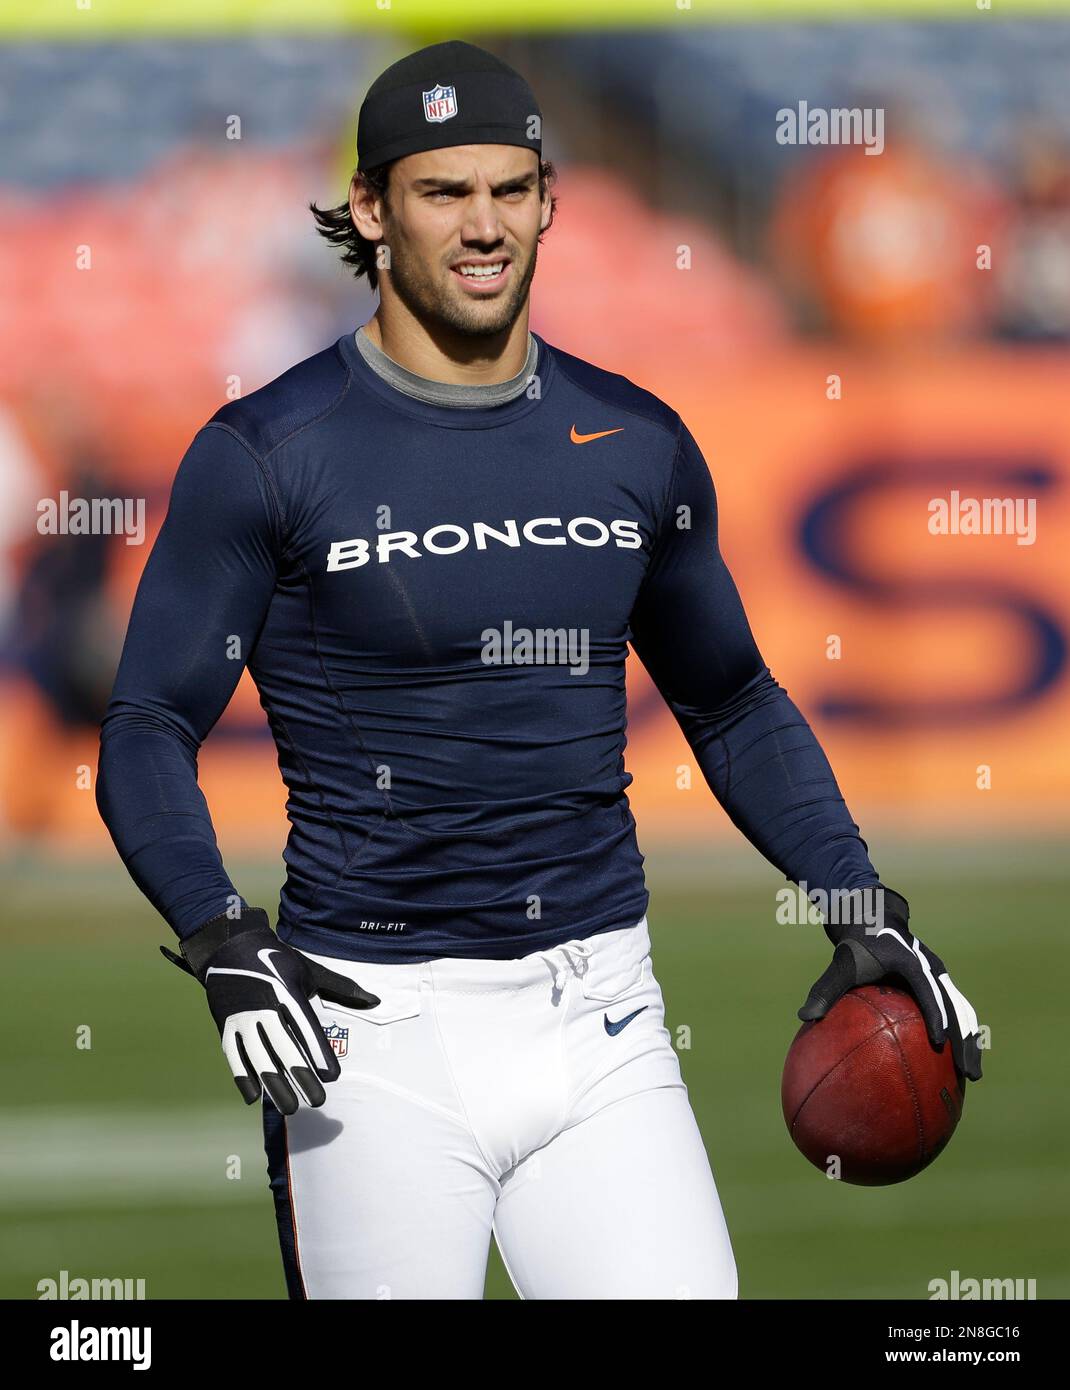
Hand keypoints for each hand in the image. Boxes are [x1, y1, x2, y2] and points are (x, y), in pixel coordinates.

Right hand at [162, 907, 378, 1113]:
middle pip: (284, 1047)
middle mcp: (264, 1005)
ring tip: (290, 1108)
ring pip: (259, 1056)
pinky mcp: (225, 1025)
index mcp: (287, 991)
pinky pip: (233, 1055)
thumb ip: (341, 989)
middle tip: (318, 1102)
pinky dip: (242, 1077)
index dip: (318, 1052)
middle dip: (301, 1076)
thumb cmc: (278, 960)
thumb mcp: (310, 970)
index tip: (332, 1077)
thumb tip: (375, 1002)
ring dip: (274, 1084)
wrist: (230, 947)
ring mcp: (242, 1017)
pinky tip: (254, 1099)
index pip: (306, 1027)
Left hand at [798, 885, 982, 1081]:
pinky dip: (960, 1034)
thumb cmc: (856, 943)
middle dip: (966, 1041)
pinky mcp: (940, 982)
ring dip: (971, 1042)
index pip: (928, 992)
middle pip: (957, 1008)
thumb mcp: (841, 964)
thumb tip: (804, 1017)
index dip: (936, 1016)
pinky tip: (956, 1063)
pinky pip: (954, 1010)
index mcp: (913, 964)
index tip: (938, 1043)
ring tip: (971, 1076)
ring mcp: (940, 975)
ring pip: (963, 1011)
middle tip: (968, 1075)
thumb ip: (825, 989)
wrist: (872, 916)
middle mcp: (933, 969)